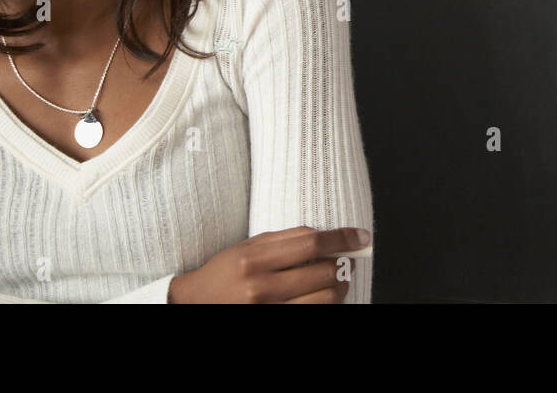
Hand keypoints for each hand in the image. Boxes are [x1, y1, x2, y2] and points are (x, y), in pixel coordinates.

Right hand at [168, 226, 370, 302]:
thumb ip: (285, 239)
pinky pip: (314, 315)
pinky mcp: (274, 323)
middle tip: (348, 261)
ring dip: (340, 288)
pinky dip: (327, 304)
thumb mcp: (248, 247)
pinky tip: (326, 296)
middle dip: (344, 265)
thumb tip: (324, 234)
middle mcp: (261, 287)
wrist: (196, 304)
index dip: (342, 238)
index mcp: (254, 259)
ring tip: (339, 280)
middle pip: (323, 273)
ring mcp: (268, 311)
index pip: (311, 243)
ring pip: (325, 299)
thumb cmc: (224, 272)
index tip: (360, 237)